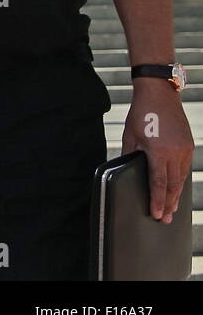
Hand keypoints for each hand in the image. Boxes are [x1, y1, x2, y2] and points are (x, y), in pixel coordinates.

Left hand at [122, 80, 193, 221]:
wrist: (160, 94)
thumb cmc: (141, 114)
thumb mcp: (130, 136)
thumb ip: (129, 156)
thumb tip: (124, 172)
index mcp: (159, 152)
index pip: (158, 183)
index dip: (158, 201)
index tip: (157, 215)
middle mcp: (176, 153)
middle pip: (173, 185)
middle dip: (169, 204)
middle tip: (166, 220)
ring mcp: (185, 149)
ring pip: (181, 178)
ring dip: (176, 195)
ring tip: (172, 209)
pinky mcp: (189, 146)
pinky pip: (185, 168)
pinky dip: (180, 180)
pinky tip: (176, 188)